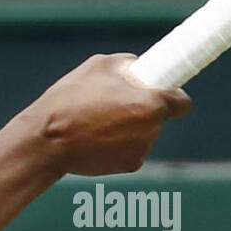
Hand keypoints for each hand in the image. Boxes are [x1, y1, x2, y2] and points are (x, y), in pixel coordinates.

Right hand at [28, 53, 191, 175]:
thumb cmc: (70, 100)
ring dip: (130, 128)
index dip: (173, 97)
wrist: (47, 140)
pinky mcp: (130, 166)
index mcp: (151, 103)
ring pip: (144, 134)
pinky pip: (131, 149)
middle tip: (116, 104)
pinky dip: (120, 145)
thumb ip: (128, 64)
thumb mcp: (99, 65)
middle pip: (158, 117)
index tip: (164, 93)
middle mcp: (152, 129)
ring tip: (98, 121)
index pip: (182, 103)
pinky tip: (97, 139)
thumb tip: (139, 67)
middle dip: (143, 110)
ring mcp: (142, 150)